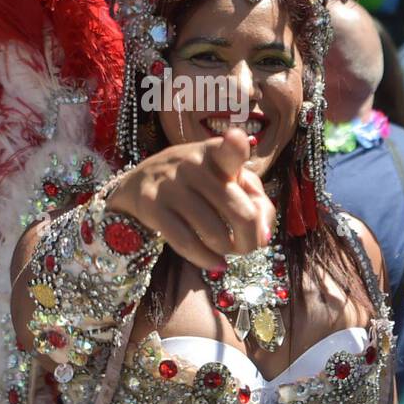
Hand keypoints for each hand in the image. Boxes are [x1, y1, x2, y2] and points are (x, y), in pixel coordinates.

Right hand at [107, 129, 275, 270]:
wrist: (138, 182)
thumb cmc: (196, 182)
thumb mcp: (224, 177)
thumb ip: (254, 199)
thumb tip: (264, 236)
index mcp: (215, 152)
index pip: (228, 148)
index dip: (235, 145)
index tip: (237, 139)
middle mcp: (192, 164)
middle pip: (239, 212)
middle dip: (250, 239)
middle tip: (247, 246)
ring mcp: (170, 185)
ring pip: (214, 232)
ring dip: (227, 250)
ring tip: (227, 250)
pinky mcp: (152, 207)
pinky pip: (186, 243)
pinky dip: (207, 259)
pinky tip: (216, 263)